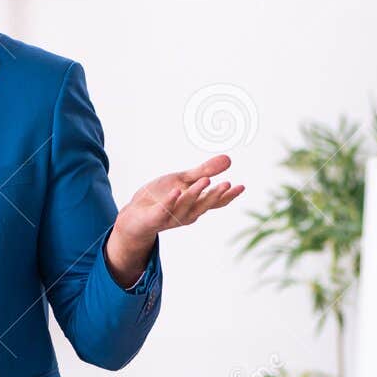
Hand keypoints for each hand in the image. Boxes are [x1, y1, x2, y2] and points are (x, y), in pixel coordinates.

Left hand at [105, 154, 243, 284]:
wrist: (135, 215)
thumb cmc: (162, 197)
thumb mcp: (184, 180)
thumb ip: (205, 171)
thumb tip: (229, 158)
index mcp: (196, 204)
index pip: (216, 201)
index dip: (229, 195)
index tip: (241, 186)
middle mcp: (187, 213)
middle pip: (204, 205)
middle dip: (215, 195)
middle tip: (228, 184)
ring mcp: (171, 217)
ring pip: (186, 206)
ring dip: (196, 194)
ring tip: (206, 180)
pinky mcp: (154, 218)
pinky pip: (163, 210)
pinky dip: (170, 201)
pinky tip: (176, 191)